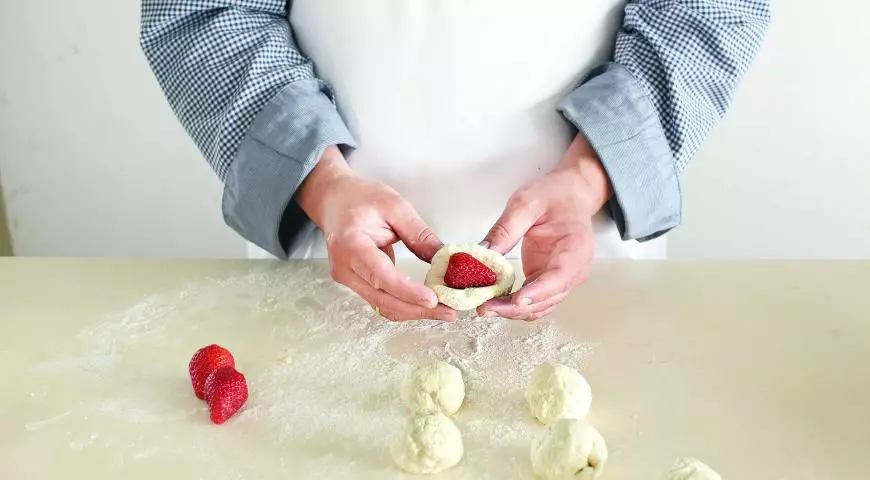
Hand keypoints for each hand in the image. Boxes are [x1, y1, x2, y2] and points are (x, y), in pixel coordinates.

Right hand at [297, 147, 457, 321]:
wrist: (333, 200)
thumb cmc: (360, 198)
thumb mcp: (395, 206)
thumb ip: (419, 234)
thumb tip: (444, 260)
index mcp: (351, 244)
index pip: (380, 275)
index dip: (407, 291)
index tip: (433, 299)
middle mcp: (345, 268)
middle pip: (383, 299)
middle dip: (418, 309)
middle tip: (450, 311)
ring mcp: (348, 279)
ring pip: (383, 306)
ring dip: (414, 311)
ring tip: (444, 311)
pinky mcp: (355, 283)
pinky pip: (381, 301)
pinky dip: (404, 305)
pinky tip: (425, 304)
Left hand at [478, 134, 611, 319]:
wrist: (570, 195)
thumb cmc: (554, 195)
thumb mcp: (526, 203)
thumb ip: (505, 229)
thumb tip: (481, 254)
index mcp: (576, 246)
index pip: (560, 275)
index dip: (539, 292)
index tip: (516, 301)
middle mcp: (575, 269)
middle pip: (548, 298)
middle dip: (516, 307)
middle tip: (484, 307)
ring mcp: (564, 279)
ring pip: (541, 306)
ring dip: (514, 311)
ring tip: (485, 307)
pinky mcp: (550, 281)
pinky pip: (535, 301)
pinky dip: (516, 306)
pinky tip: (495, 303)